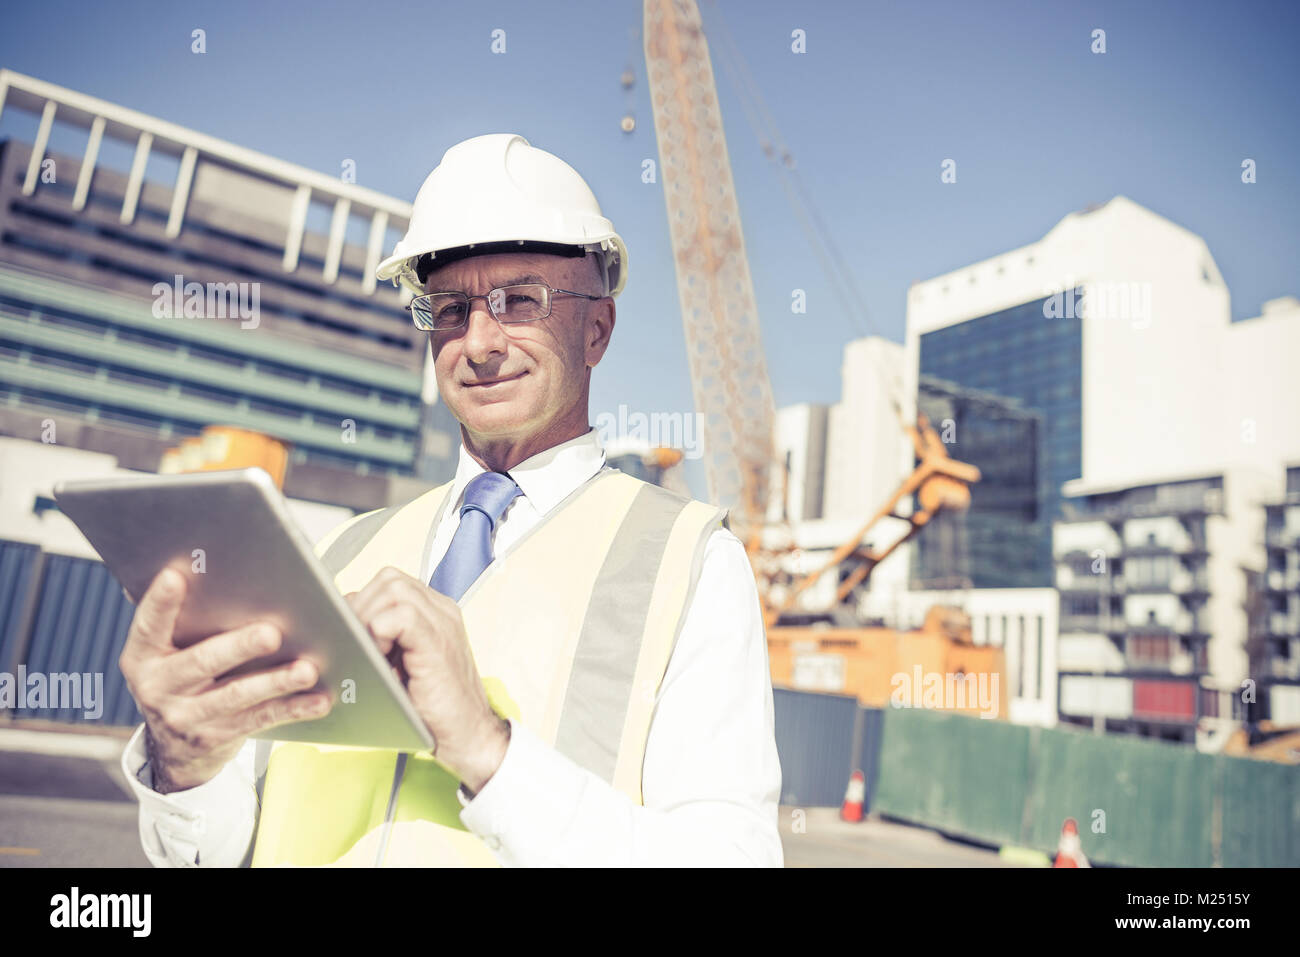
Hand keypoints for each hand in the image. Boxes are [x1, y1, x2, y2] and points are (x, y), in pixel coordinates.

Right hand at [119, 567, 332, 792]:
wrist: (171, 749)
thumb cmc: (180, 677)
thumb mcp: (166, 652)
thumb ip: (183, 619)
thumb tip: (214, 569)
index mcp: (143, 656)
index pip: (148, 625)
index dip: (160, 602)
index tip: (176, 576)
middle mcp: (158, 688)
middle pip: (202, 662)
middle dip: (239, 646)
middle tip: (271, 633)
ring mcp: (186, 717)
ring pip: (236, 695)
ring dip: (275, 681)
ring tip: (306, 670)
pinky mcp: (217, 737)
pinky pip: (260, 720)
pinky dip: (293, 708)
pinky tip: (319, 699)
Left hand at [345, 567, 508, 792]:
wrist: (469, 737)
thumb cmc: (432, 708)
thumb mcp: (403, 665)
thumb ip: (383, 638)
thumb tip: (341, 621)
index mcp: (434, 612)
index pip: (390, 582)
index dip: (364, 602)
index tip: (352, 634)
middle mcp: (441, 611)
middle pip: (389, 579)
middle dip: (362, 608)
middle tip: (357, 645)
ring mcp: (443, 625)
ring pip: (394, 590)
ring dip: (369, 618)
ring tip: (370, 652)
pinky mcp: (438, 644)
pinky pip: (403, 615)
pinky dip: (380, 631)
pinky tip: (381, 658)